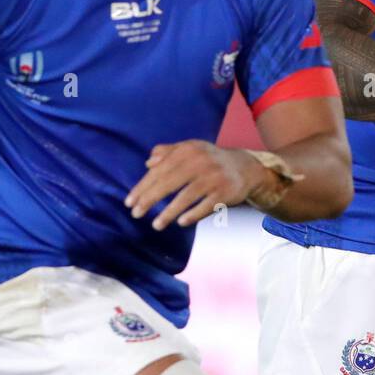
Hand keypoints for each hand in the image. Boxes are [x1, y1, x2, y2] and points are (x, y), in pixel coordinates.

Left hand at [124, 140, 269, 229]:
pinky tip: (181, 222)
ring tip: (155, 225)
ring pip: (187, 196)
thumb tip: (148, 162)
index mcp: (188, 150)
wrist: (245, 167)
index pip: (160, 169)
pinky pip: (206, 205)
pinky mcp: (226, 192)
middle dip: (150, 199)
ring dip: (169, 212)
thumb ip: (168, 152)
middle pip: (169, 182)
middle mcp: (201, 161)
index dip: (143, 186)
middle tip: (136, 214)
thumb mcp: (191, 150)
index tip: (129, 202)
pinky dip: (193, 214)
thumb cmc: (209, 160)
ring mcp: (214, 177)